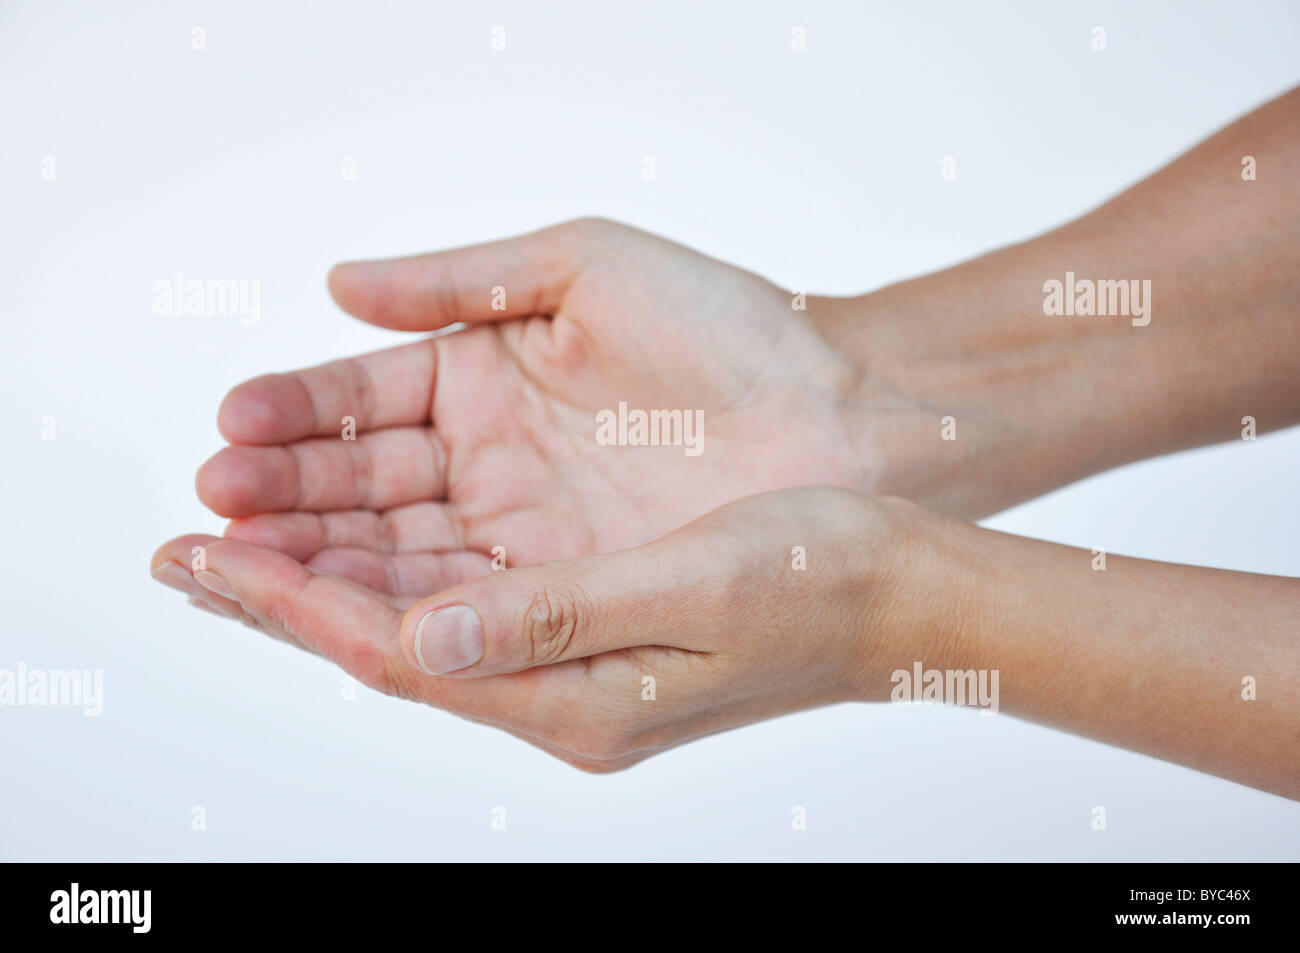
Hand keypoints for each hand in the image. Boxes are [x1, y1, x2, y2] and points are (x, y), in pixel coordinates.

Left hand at [151, 487, 908, 770]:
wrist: (896, 588)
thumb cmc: (816, 582)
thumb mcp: (691, 590)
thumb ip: (558, 615)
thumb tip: (428, 637)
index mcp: (579, 696)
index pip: (403, 653)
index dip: (300, 603)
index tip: (213, 553)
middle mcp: (560, 689)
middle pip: (388, 645)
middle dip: (282, 595)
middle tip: (182, 550)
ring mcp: (572, 658)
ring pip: (416, 617)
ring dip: (329, 575)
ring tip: (241, 534)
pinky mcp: (587, 617)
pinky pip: (463, 596)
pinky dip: (395, 565)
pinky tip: (359, 539)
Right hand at [188, 219, 870, 597]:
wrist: (844, 417)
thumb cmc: (731, 328)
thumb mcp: (586, 270)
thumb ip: (461, 283)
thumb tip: (337, 284)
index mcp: (486, 382)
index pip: (365, 407)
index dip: (296, 417)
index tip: (231, 422)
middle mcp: (494, 468)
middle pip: (361, 493)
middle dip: (280, 500)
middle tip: (206, 507)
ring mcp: (527, 535)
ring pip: (398, 556)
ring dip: (313, 559)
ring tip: (228, 558)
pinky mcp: (565, 591)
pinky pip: (463, 605)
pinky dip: (392, 604)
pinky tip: (323, 600)